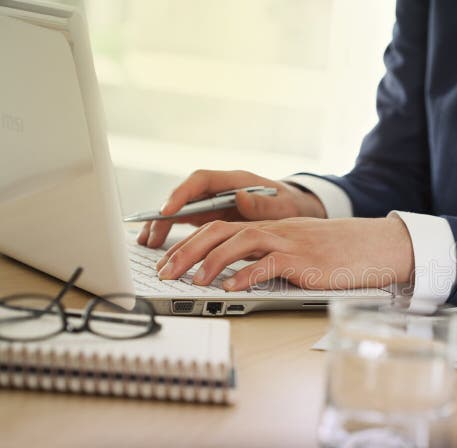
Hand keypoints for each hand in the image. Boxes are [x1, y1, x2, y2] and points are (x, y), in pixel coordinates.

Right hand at [137, 170, 326, 248]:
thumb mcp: (284, 206)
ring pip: (180, 212)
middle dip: (164, 215)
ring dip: (161, 226)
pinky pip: (185, 224)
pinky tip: (156, 246)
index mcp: (235, 181)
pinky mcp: (210, 218)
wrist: (296, 210)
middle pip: (184, 198)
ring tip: (147, 244)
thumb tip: (241, 197)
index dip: (182, 194)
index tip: (168, 210)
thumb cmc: (290, 205)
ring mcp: (213, 204)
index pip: (202, 180)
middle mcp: (219, 190)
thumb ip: (265, 205)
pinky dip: (171, 234)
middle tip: (150, 235)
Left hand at [155, 215, 413, 290]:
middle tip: (165, 272)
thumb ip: (267, 257)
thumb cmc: (336, 254)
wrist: (372, 247)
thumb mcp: (296, 249)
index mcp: (268, 227)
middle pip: (219, 231)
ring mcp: (288, 243)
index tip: (166, 261)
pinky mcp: (303, 260)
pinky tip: (230, 289)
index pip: (218, 227)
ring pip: (239, 242)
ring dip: (210, 262)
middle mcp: (274, 230)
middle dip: (186, 251)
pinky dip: (245, 276)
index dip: (188, 243)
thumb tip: (234, 277)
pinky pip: (268, 264)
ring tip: (192, 281)